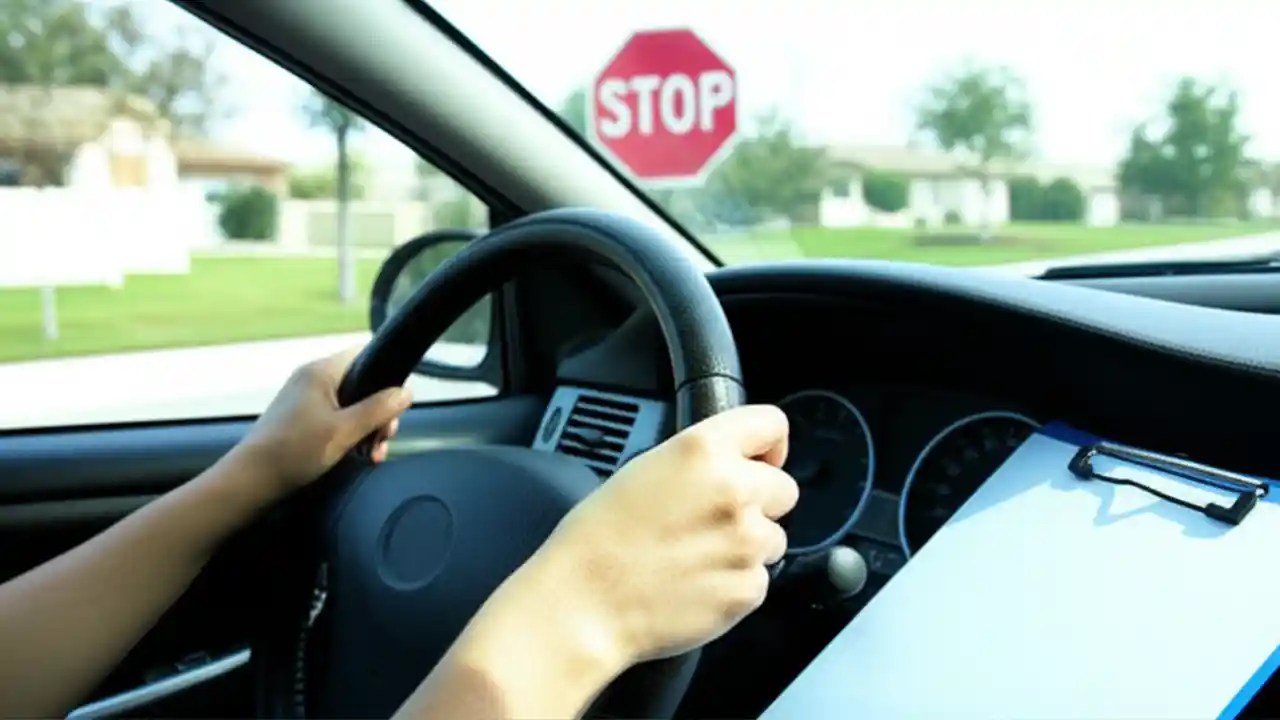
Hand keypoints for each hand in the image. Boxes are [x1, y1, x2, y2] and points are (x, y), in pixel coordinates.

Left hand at [236, 347, 412, 491]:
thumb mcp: (343, 431)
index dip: (387, 374)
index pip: (364, 354)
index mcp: (321, 372)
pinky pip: (338, 419)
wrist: (251, 480)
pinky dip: (352, 435)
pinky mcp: (303, 420)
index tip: (396, 404)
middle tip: (385, 438)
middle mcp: (313, 380)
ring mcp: (306, 400)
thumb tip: (406, 392)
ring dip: (368, 428)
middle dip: (380, 412)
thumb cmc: (295, 450)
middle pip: (362, 384)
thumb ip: (378, 410)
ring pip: (352, 405)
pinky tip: (360, 456)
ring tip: (373, 454)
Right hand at [514, 405, 798, 668]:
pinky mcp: (749, 588)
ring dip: (747, 545)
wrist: (585, 604)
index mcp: (704, 451)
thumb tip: (730, 467)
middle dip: (759, 502)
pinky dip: (735, 583)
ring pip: (773, 537)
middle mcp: (735, 490)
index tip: (763, 458)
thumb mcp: (645, 469)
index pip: (772, 424)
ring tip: (698, 556)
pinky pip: (759, 579)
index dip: (769, 444)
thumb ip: (699, 462)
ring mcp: (747, 542)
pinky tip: (696, 583)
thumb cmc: (598, 539)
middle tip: (717, 518)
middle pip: (783, 488)